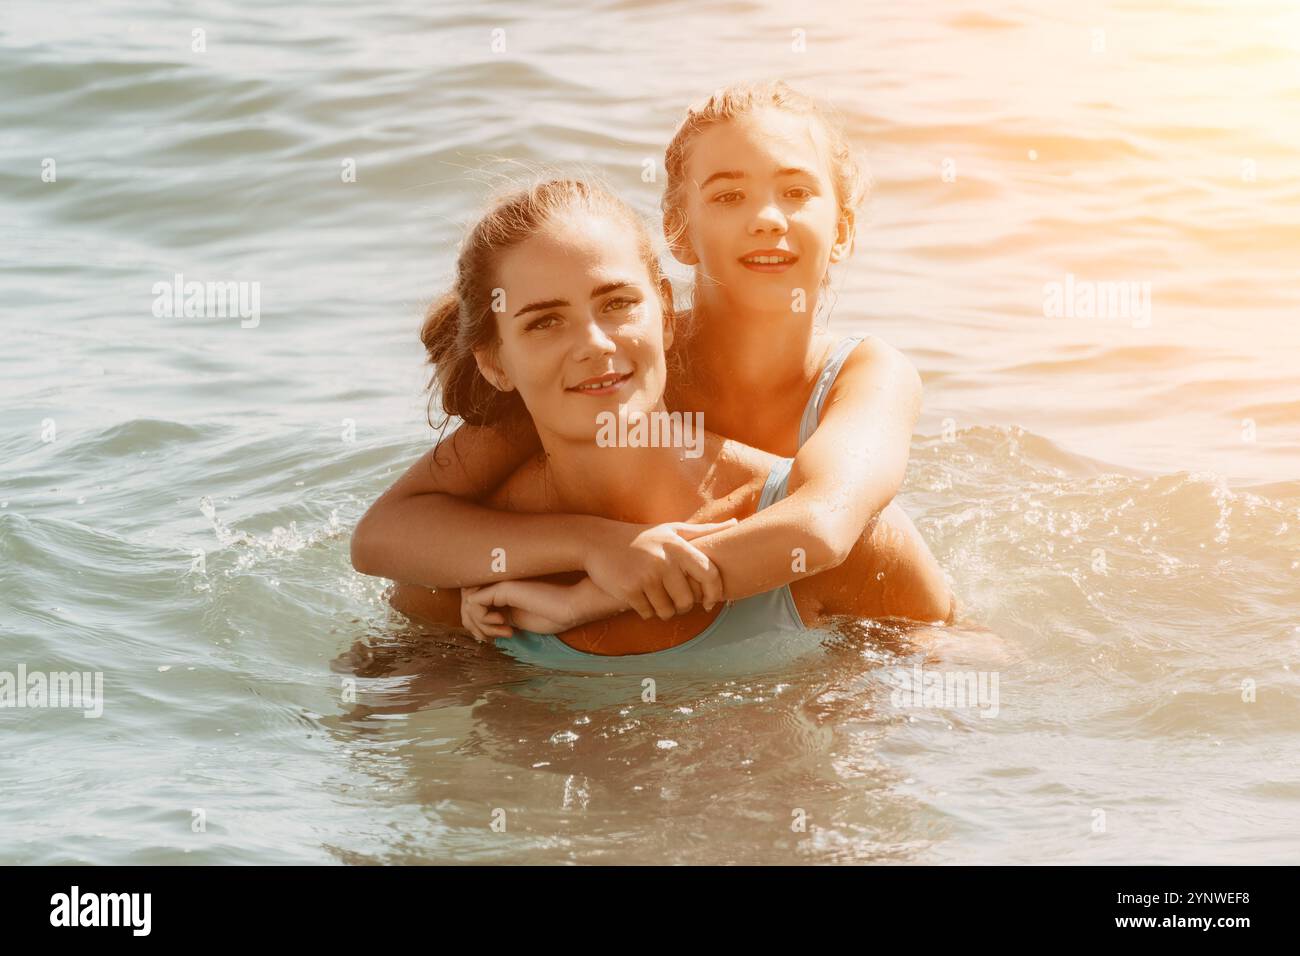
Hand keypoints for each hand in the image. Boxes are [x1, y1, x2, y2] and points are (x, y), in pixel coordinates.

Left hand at [465, 579, 578, 635]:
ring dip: (480, 625)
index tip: (494, 637)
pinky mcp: (502, 587)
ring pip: (467, 604)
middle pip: (465, 603)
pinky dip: (483, 621)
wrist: (572, 606)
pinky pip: (474, 605)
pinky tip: (504, 625)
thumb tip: (479, 631)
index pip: (473, 604)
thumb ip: (498, 620)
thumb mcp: (518, 621)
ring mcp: (499, 583)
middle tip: (492, 638)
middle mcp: (498, 583)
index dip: (476, 624)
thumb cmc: (553, 614)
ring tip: (501, 632)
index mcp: (501, 590)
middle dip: (474, 626)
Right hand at [583, 519, 735, 620]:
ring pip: (667, 611)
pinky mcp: (629, 590)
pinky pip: (648, 613)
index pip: (708, 574)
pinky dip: (647, 610)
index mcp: (677, 546)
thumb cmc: (642, 537)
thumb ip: (704, 531)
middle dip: (683, 606)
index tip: (711, 601)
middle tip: (676, 600)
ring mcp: (645, 577)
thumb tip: (736, 524)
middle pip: (687, 601)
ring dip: (664, 610)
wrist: (599, 542)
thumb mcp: (672, 529)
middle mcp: (663, 561)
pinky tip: (641, 597)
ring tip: (658, 598)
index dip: (714, 592)